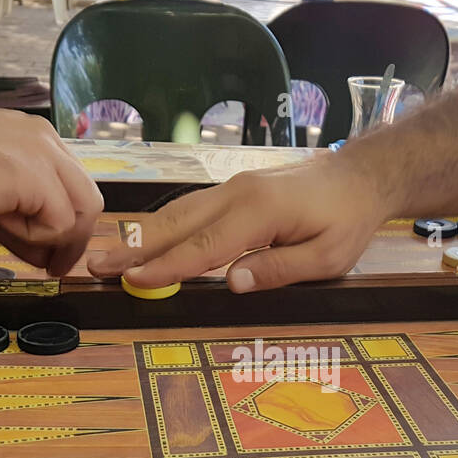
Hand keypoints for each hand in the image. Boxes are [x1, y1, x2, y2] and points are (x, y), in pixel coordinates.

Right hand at [0, 109, 103, 276]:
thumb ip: (20, 219)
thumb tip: (45, 255)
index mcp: (31, 135)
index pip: (69, 184)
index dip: (64, 222)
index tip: (52, 252)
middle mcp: (43, 138)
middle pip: (86, 197)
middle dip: (74, 238)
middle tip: (54, 267)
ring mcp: (43, 154)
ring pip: (81, 212)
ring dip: (53, 240)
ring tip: (20, 247)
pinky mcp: (37, 177)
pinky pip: (59, 224)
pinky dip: (34, 238)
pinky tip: (1, 227)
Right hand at [86, 157, 388, 290]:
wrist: (362, 176)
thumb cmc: (349, 220)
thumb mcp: (327, 257)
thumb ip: (279, 270)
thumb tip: (233, 282)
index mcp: (260, 211)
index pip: (204, 246)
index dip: (167, 267)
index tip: (133, 280)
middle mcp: (237, 193)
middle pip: (177, 224)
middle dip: (135, 247)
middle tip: (96, 266)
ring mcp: (233, 187)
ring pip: (178, 213)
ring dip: (142, 236)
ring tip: (107, 255)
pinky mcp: (234, 190)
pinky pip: (191, 209)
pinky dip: (163, 226)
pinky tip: (145, 239)